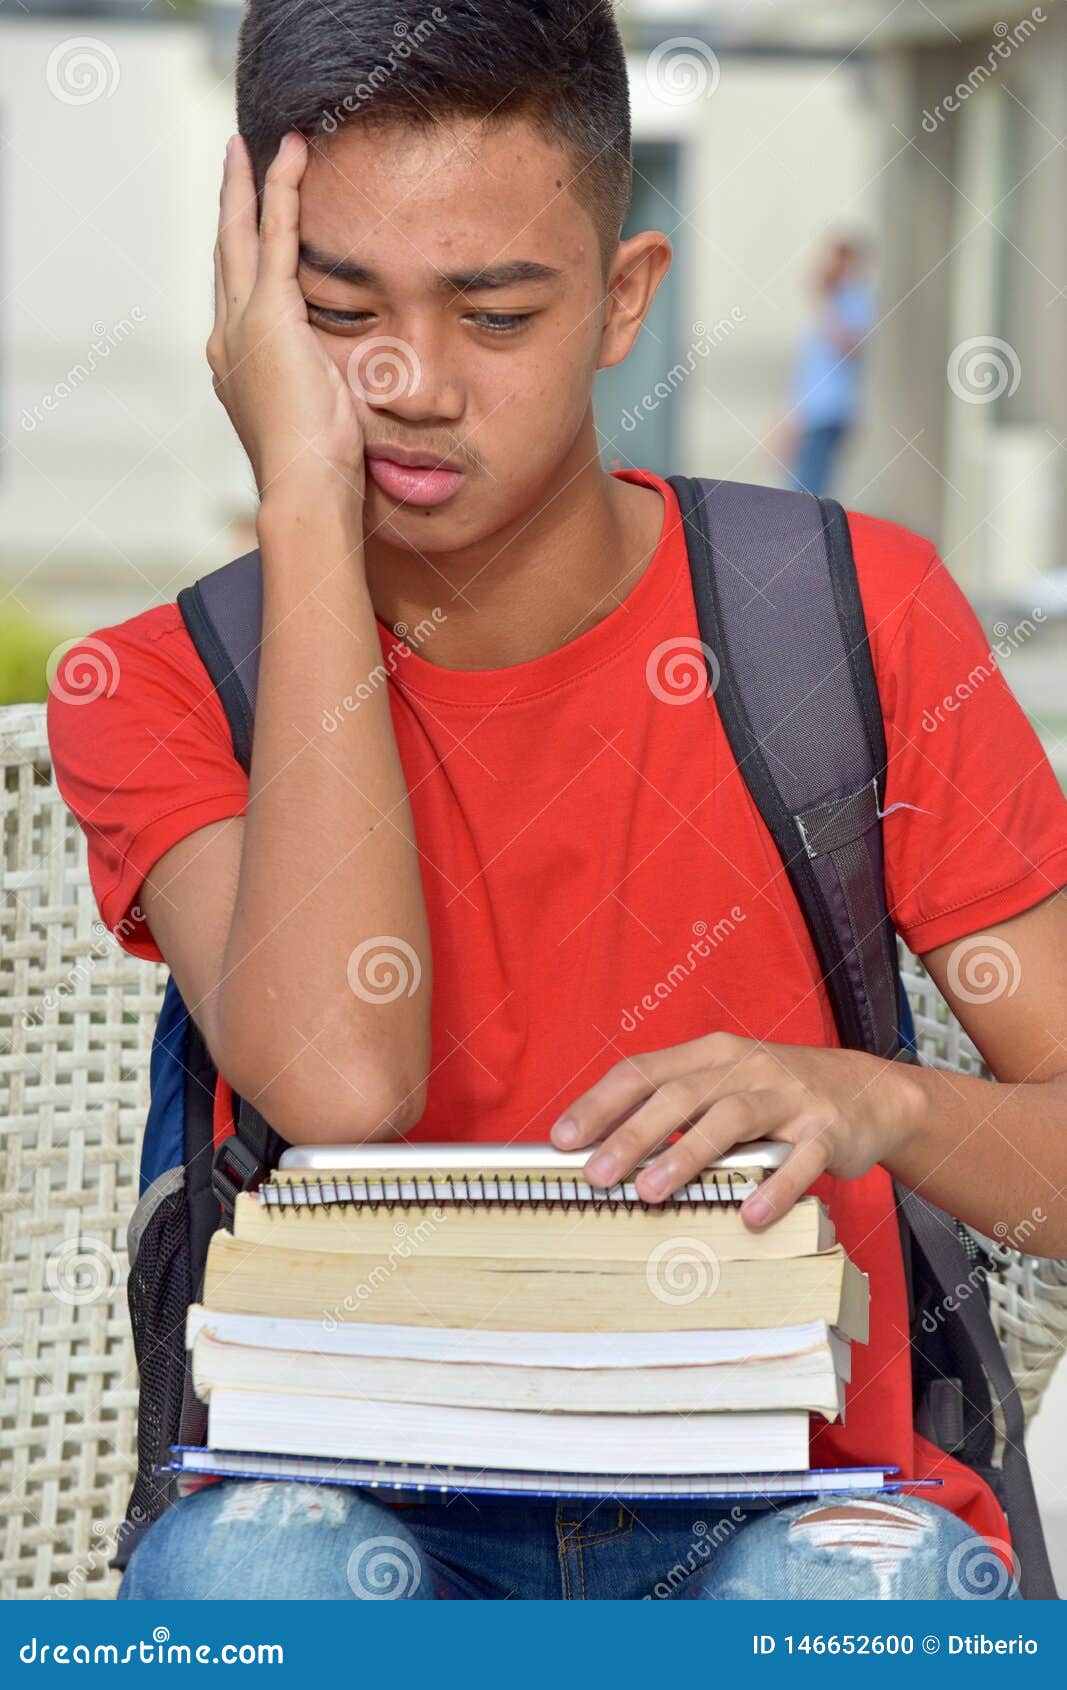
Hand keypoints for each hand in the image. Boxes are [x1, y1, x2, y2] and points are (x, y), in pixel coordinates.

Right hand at [207, 132, 365, 500]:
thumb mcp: (318, 420)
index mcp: (238, 365)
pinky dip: (282, 191)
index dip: (240, 253)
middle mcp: (229, 338)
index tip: (245, 224)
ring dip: (248, 186)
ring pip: (241, 236)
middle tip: (232, 161)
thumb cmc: (320, 472)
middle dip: (230, 206)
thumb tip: (357, 384)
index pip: (236, 294)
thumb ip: (325, 387)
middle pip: (226, 255)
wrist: (305, 488)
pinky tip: (292, 155)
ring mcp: (244, 324)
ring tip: (249, 147)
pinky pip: (277, 236)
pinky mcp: (271, 314)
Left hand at [549, 1033, 923, 1225]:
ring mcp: (788, 1097)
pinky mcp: (827, 1130)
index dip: (600, 1103)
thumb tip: (605, 1149)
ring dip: (686, 1156)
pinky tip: (749, 1214)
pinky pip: (799, 1160)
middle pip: (680, 1095)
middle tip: (595, 1173)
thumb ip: (675, 1109)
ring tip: (650, 1191)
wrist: (869, 1092)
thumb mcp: (724, 1085)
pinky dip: (774, 1187)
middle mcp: (745, 1067)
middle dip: (631, 1134)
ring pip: (730, 1119)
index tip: (562, 1138)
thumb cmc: (778, 1094)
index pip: (644, 1071)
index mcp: (711, 1055)